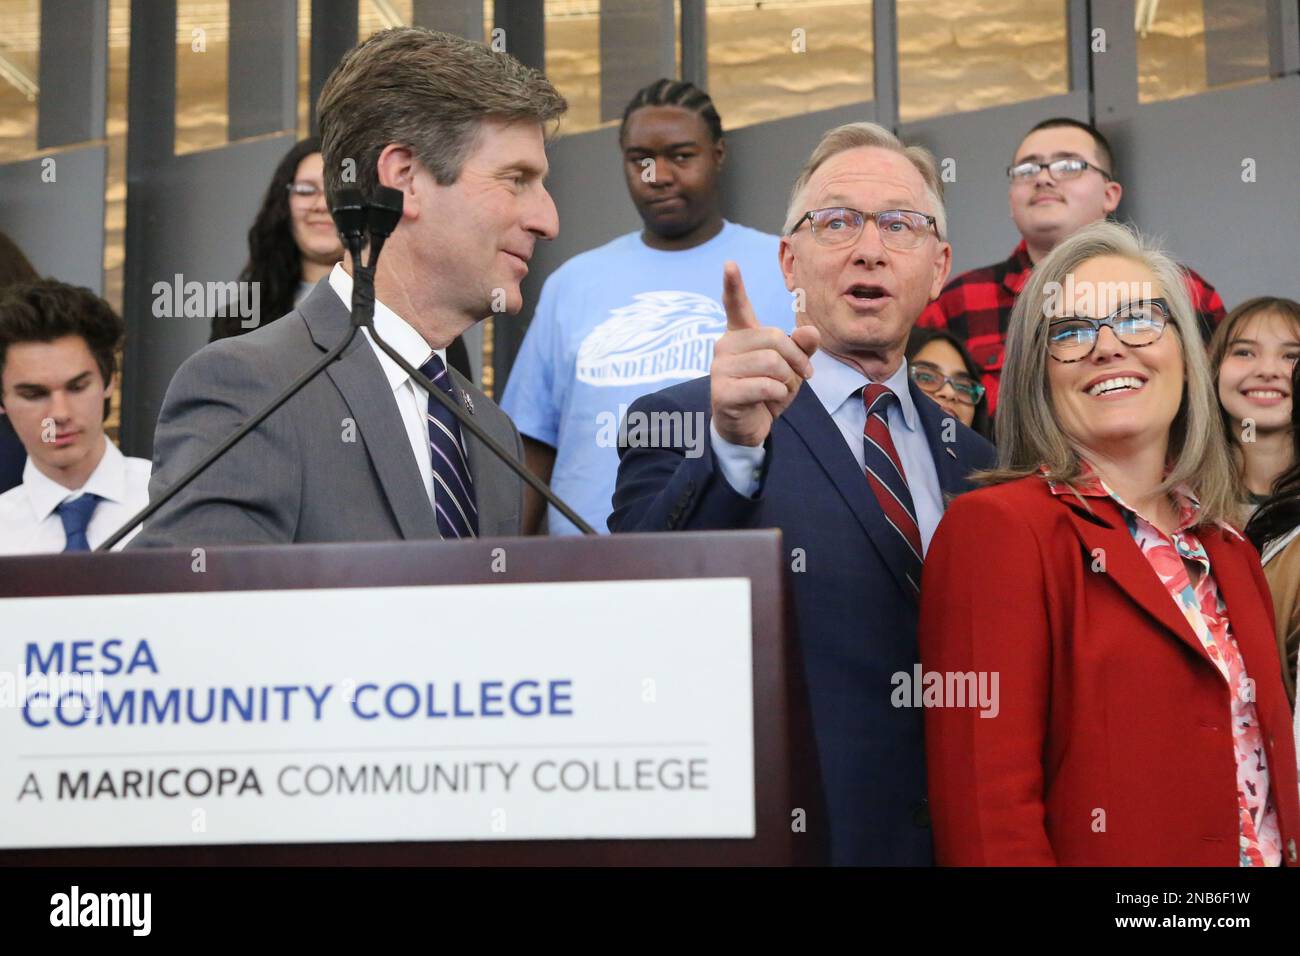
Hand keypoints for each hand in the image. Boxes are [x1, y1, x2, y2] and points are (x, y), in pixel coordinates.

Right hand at [710, 261, 819, 446]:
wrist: (748, 426)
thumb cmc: (767, 390)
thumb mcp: (791, 367)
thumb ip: (802, 347)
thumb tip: (811, 332)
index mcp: (740, 334)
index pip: (735, 305)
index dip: (733, 285)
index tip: (730, 264)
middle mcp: (725, 345)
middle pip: (774, 338)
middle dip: (796, 360)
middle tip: (803, 376)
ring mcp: (720, 368)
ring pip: (771, 363)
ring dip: (788, 380)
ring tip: (782, 390)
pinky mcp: (722, 391)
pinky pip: (764, 385)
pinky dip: (777, 395)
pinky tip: (770, 401)